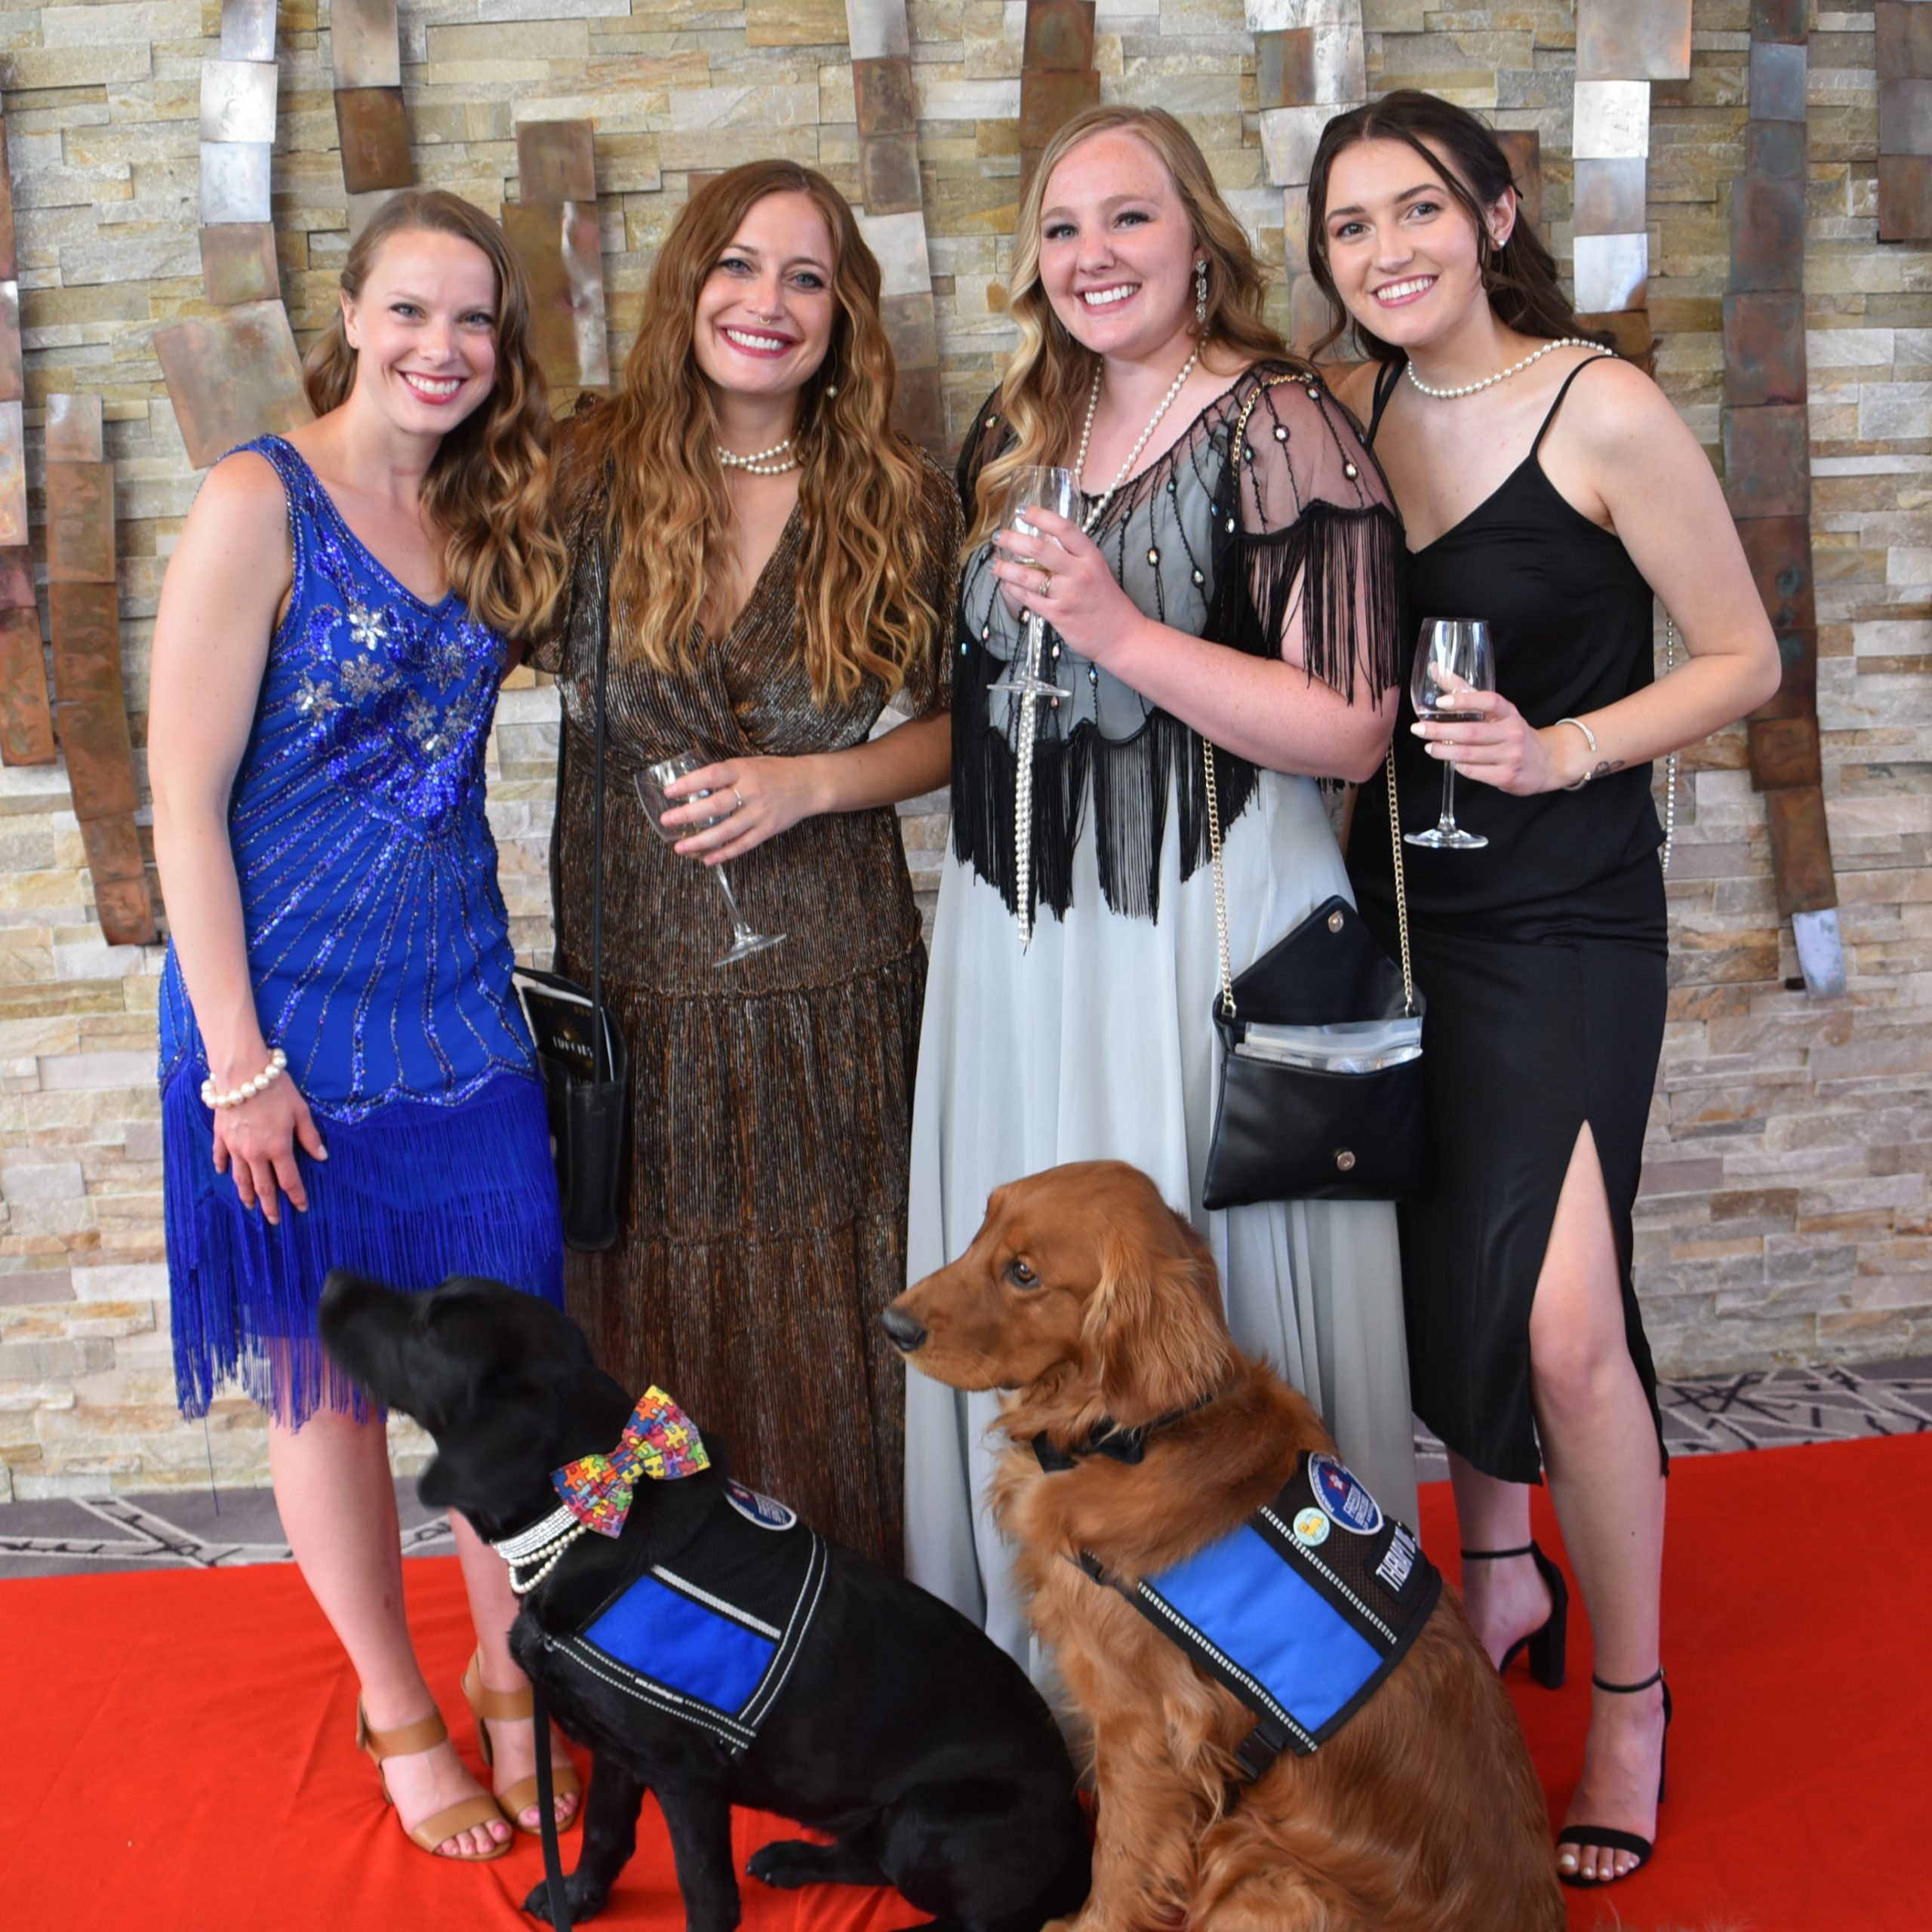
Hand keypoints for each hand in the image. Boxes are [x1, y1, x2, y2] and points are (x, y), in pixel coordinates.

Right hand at [210, 1074, 326, 1224]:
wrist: (242, 1073)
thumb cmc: (276, 1089)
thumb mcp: (300, 1111)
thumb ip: (309, 1137)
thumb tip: (322, 1157)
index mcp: (278, 1148)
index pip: (289, 1180)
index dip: (296, 1196)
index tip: (301, 1208)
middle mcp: (255, 1153)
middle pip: (263, 1186)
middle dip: (270, 1205)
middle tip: (274, 1220)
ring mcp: (235, 1146)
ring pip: (240, 1178)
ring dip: (246, 1194)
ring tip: (250, 1207)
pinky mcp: (221, 1136)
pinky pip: (221, 1157)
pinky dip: (222, 1167)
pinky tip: (223, 1174)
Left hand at [660, 753, 824, 864]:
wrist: (808, 784)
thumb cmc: (773, 772)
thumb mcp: (748, 765)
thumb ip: (725, 776)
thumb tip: (692, 789)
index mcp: (743, 770)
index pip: (712, 775)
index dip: (689, 784)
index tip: (669, 792)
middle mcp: (751, 791)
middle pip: (716, 806)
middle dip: (689, 815)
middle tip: (667, 821)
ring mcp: (760, 813)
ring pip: (727, 831)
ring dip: (701, 841)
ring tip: (680, 848)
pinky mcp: (767, 830)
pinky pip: (743, 845)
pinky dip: (724, 854)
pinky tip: (707, 859)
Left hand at [989, 506, 1142, 666]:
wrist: (1122, 636)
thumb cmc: (1108, 602)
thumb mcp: (1097, 570)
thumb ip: (1074, 557)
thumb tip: (1044, 542)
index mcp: (1091, 556)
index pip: (1064, 529)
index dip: (1040, 516)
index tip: (1022, 510)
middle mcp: (1079, 572)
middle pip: (1040, 549)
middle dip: (1013, 540)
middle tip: (998, 536)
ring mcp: (1068, 594)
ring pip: (1028, 577)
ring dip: (1006, 569)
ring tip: (994, 564)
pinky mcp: (1058, 615)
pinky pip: (1029, 599)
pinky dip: (1013, 591)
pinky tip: (1006, 585)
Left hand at [1412, 687, 1586, 795]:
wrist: (1546, 762)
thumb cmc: (1512, 733)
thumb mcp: (1496, 711)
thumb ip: (1466, 691)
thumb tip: (1435, 669)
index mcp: (1508, 712)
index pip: (1488, 701)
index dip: (1464, 700)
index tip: (1440, 702)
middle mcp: (1512, 732)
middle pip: (1471, 731)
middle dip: (1440, 731)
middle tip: (1419, 729)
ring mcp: (1511, 755)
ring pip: (1469, 754)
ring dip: (1444, 751)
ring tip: (1429, 747)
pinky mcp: (1507, 776)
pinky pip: (1475, 772)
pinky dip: (1459, 766)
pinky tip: (1450, 761)